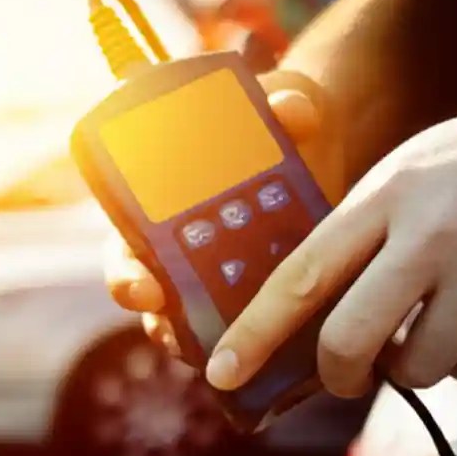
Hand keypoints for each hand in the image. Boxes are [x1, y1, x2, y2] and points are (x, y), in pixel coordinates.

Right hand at [106, 71, 326, 349]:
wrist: (330, 146)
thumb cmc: (284, 121)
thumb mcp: (287, 101)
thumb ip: (287, 100)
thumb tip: (289, 110)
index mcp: (162, 208)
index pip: (126, 250)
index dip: (126, 274)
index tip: (144, 287)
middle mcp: (181, 251)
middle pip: (156, 304)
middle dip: (162, 321)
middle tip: (183, 329)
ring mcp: (221, 278)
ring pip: (198, 327)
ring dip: (208, 343)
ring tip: (230, 355)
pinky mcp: (264, 295)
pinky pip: (254, 331)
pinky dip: (262, 341)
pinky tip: (282, 352)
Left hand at [206, 67, 456, 396]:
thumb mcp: (409, 171)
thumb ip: (360, 230)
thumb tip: (308, 305)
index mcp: (388, 194)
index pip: (303, 275)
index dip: (255, 332)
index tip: (223, 372)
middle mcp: (433, 234)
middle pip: (351, 339)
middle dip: (336, 373)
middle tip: (341, 374)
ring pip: (419, 366)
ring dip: (414, 361)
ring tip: (434, 319)